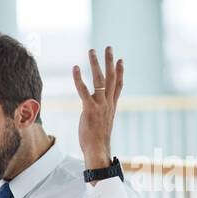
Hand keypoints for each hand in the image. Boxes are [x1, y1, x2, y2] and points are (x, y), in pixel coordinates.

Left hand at [71, 46, 122, 169]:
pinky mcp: (89, 109)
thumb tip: (96, 108)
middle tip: (109, 47)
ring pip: (99, 80)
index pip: (119, 86)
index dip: (120, 72)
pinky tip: (75, 68)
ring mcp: (100, 105)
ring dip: (96, 64)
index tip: (121, 60)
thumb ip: (101, 113)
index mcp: (112, 107)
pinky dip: (79, 78)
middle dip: (110, 61)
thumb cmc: (98, 141)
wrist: (98, 150)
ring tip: (92, 51)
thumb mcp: (102, 124)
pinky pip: (84, 90)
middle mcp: (108, 103)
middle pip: (112, 78)